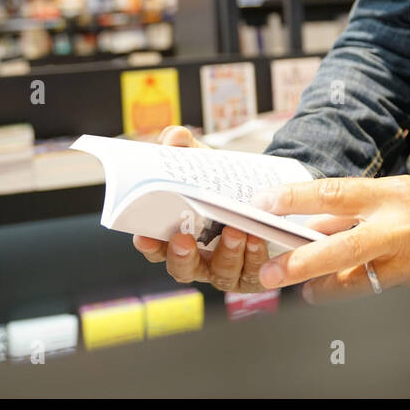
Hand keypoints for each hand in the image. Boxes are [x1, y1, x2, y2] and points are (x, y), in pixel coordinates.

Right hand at [131, 125, 271, 293]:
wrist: (265, 192)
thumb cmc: (221, 184)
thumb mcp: (203, 162)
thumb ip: (185, 148)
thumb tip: (173, 137)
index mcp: (176, 236)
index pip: (155, 247)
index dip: (148, 245)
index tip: (144, 235)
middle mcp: (197, 259)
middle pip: (182, 268)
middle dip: (181, 256)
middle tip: (182, 238)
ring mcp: (224, 269)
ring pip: (221, 271)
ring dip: (226, 253)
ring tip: (234, 231)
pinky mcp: (252, 273)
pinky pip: (252, 269)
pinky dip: (254, 254)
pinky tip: (257, 237)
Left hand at [253, 176, 409, 303]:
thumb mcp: (398, 190)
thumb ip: (356, 206)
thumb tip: (312, 220)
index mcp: (389, 193)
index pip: (334, 193)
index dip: (295, 198)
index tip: (264, 204)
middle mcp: (395, 225)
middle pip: (339, 245)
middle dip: (300, 261)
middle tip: (271, 273)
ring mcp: (403, 257)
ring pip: (352, 278)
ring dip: (320, 286)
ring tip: (301, 290)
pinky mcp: (409, 280)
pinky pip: (369, 290)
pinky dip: (344, 292)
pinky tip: (326, 293)